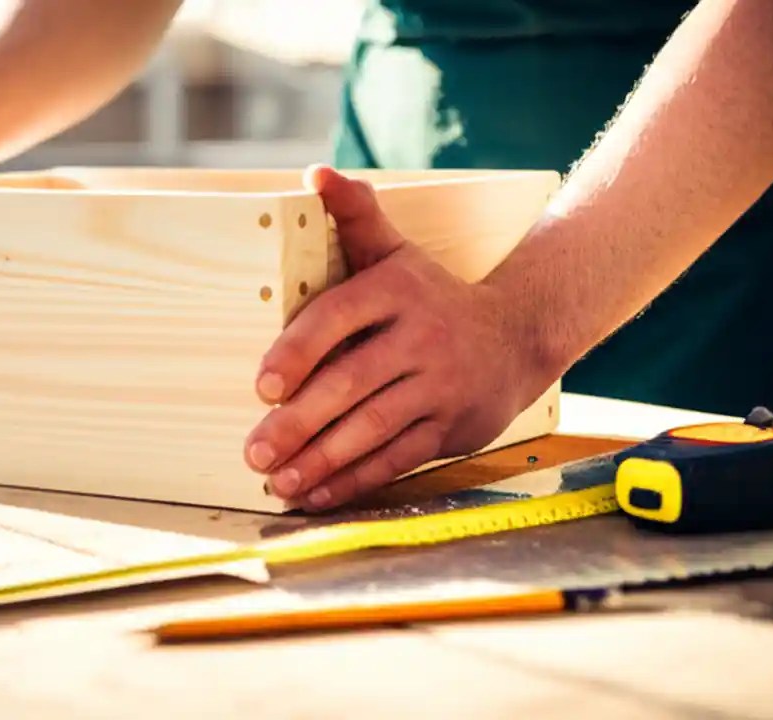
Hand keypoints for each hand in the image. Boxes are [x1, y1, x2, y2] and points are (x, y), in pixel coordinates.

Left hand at [244, 166, 551, 510]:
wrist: (518, 335)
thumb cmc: (432, 295)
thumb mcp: (395, 251)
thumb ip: (355, 216)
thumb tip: (315, 174)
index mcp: (397, 290)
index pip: (338, 319)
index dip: (298, 353)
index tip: (262, 386)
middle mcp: (421, 337)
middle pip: (352, 384)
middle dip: (299, 423)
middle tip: (255, 450)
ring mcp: (440, 386)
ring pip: (373, 428)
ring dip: (322, 460)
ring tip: (279, 480)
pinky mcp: (451, 427)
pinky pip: (397, 458)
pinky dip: (355, 479)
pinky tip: (318, 493)